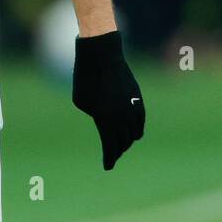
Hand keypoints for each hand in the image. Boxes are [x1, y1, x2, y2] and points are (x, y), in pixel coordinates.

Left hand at [72, 30, 144, 169]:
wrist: (101, 55)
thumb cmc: (84, 77)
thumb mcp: (81, 101)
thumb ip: (94, 116)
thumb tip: (104, 124)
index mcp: (105, 118)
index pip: (110, 146)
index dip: (109, 158)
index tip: (108, 166)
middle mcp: (121, 116)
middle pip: (122, 142)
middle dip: (117, 152)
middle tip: (112, 157)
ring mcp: (131, 107)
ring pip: (133, 133)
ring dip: (127, 142)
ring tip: (121, 147)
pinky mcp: (137, 99)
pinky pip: (140, 121)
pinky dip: (137, 130)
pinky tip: (133, 134)